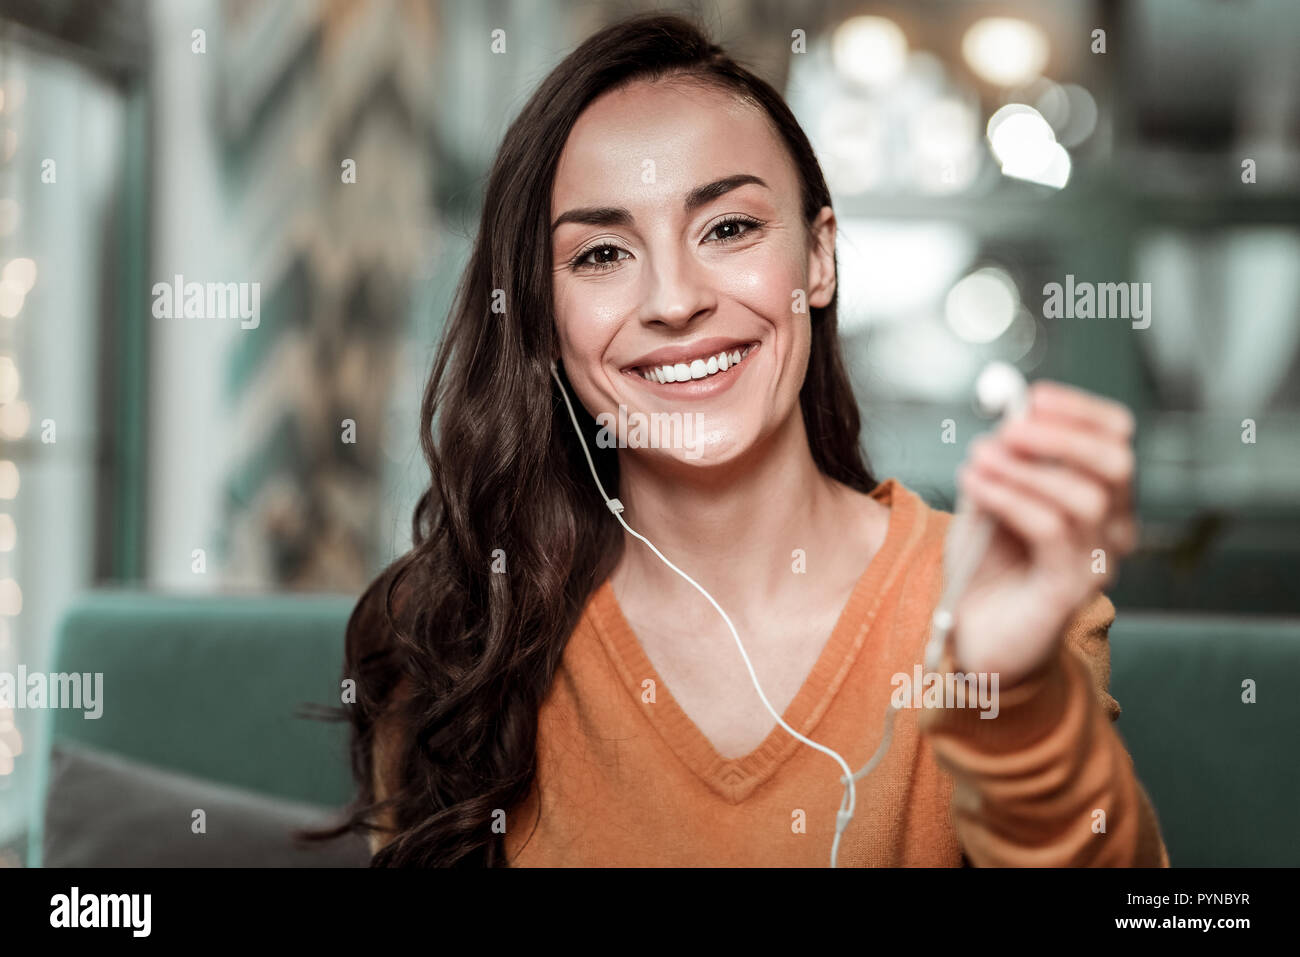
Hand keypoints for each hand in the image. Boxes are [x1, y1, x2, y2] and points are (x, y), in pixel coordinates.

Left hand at [949, 381, 1137, 688]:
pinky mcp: (1070, 590)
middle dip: (1059, 436)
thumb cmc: (985, 565)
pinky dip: (1010, 498)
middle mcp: (1111, 529)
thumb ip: (1000, 461)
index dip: (1080, 411)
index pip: (1116, 440)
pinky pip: (1052, 530)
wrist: (971, 634)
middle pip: (1115, 464)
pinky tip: (973, 486)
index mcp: (1101, 498)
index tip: (1032, 397)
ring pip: (1083, 497)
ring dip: (1024, 470)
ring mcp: (1096, 562)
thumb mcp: (988, 498)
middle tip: (1006, 429)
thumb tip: (1008, 417)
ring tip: (976, 461)